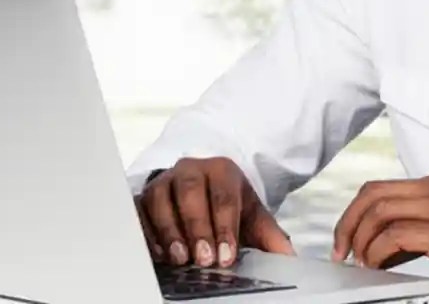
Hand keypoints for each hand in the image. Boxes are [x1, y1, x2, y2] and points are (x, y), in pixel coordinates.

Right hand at [136, 157, 294, 267]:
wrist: (203, 188)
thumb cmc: (228, 205)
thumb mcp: (251, 216)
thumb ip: (271, 237)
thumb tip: (290, 259)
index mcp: (222, 170)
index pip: (224, 195)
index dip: (225, 227)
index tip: (226, 256)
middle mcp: (191, 169)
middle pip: (191, 192)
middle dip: (197, 227)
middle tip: (203, 259)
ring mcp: (164, 180)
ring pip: (160, 198)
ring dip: (169, 230)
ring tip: (180, 259)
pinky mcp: (143, 194)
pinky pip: (138, 208)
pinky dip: (146, 231)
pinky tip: (157, 253)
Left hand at [331, 170, 428, 288]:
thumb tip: (397, 244)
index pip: (383, 189)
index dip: (357, 213)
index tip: (349, 236)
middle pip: (372, 194)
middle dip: (346, 222)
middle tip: (340, 249)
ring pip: (378, 211)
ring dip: (359, 238)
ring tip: (359, 261)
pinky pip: (396, 234)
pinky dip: (378, 250)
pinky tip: (378, 265)